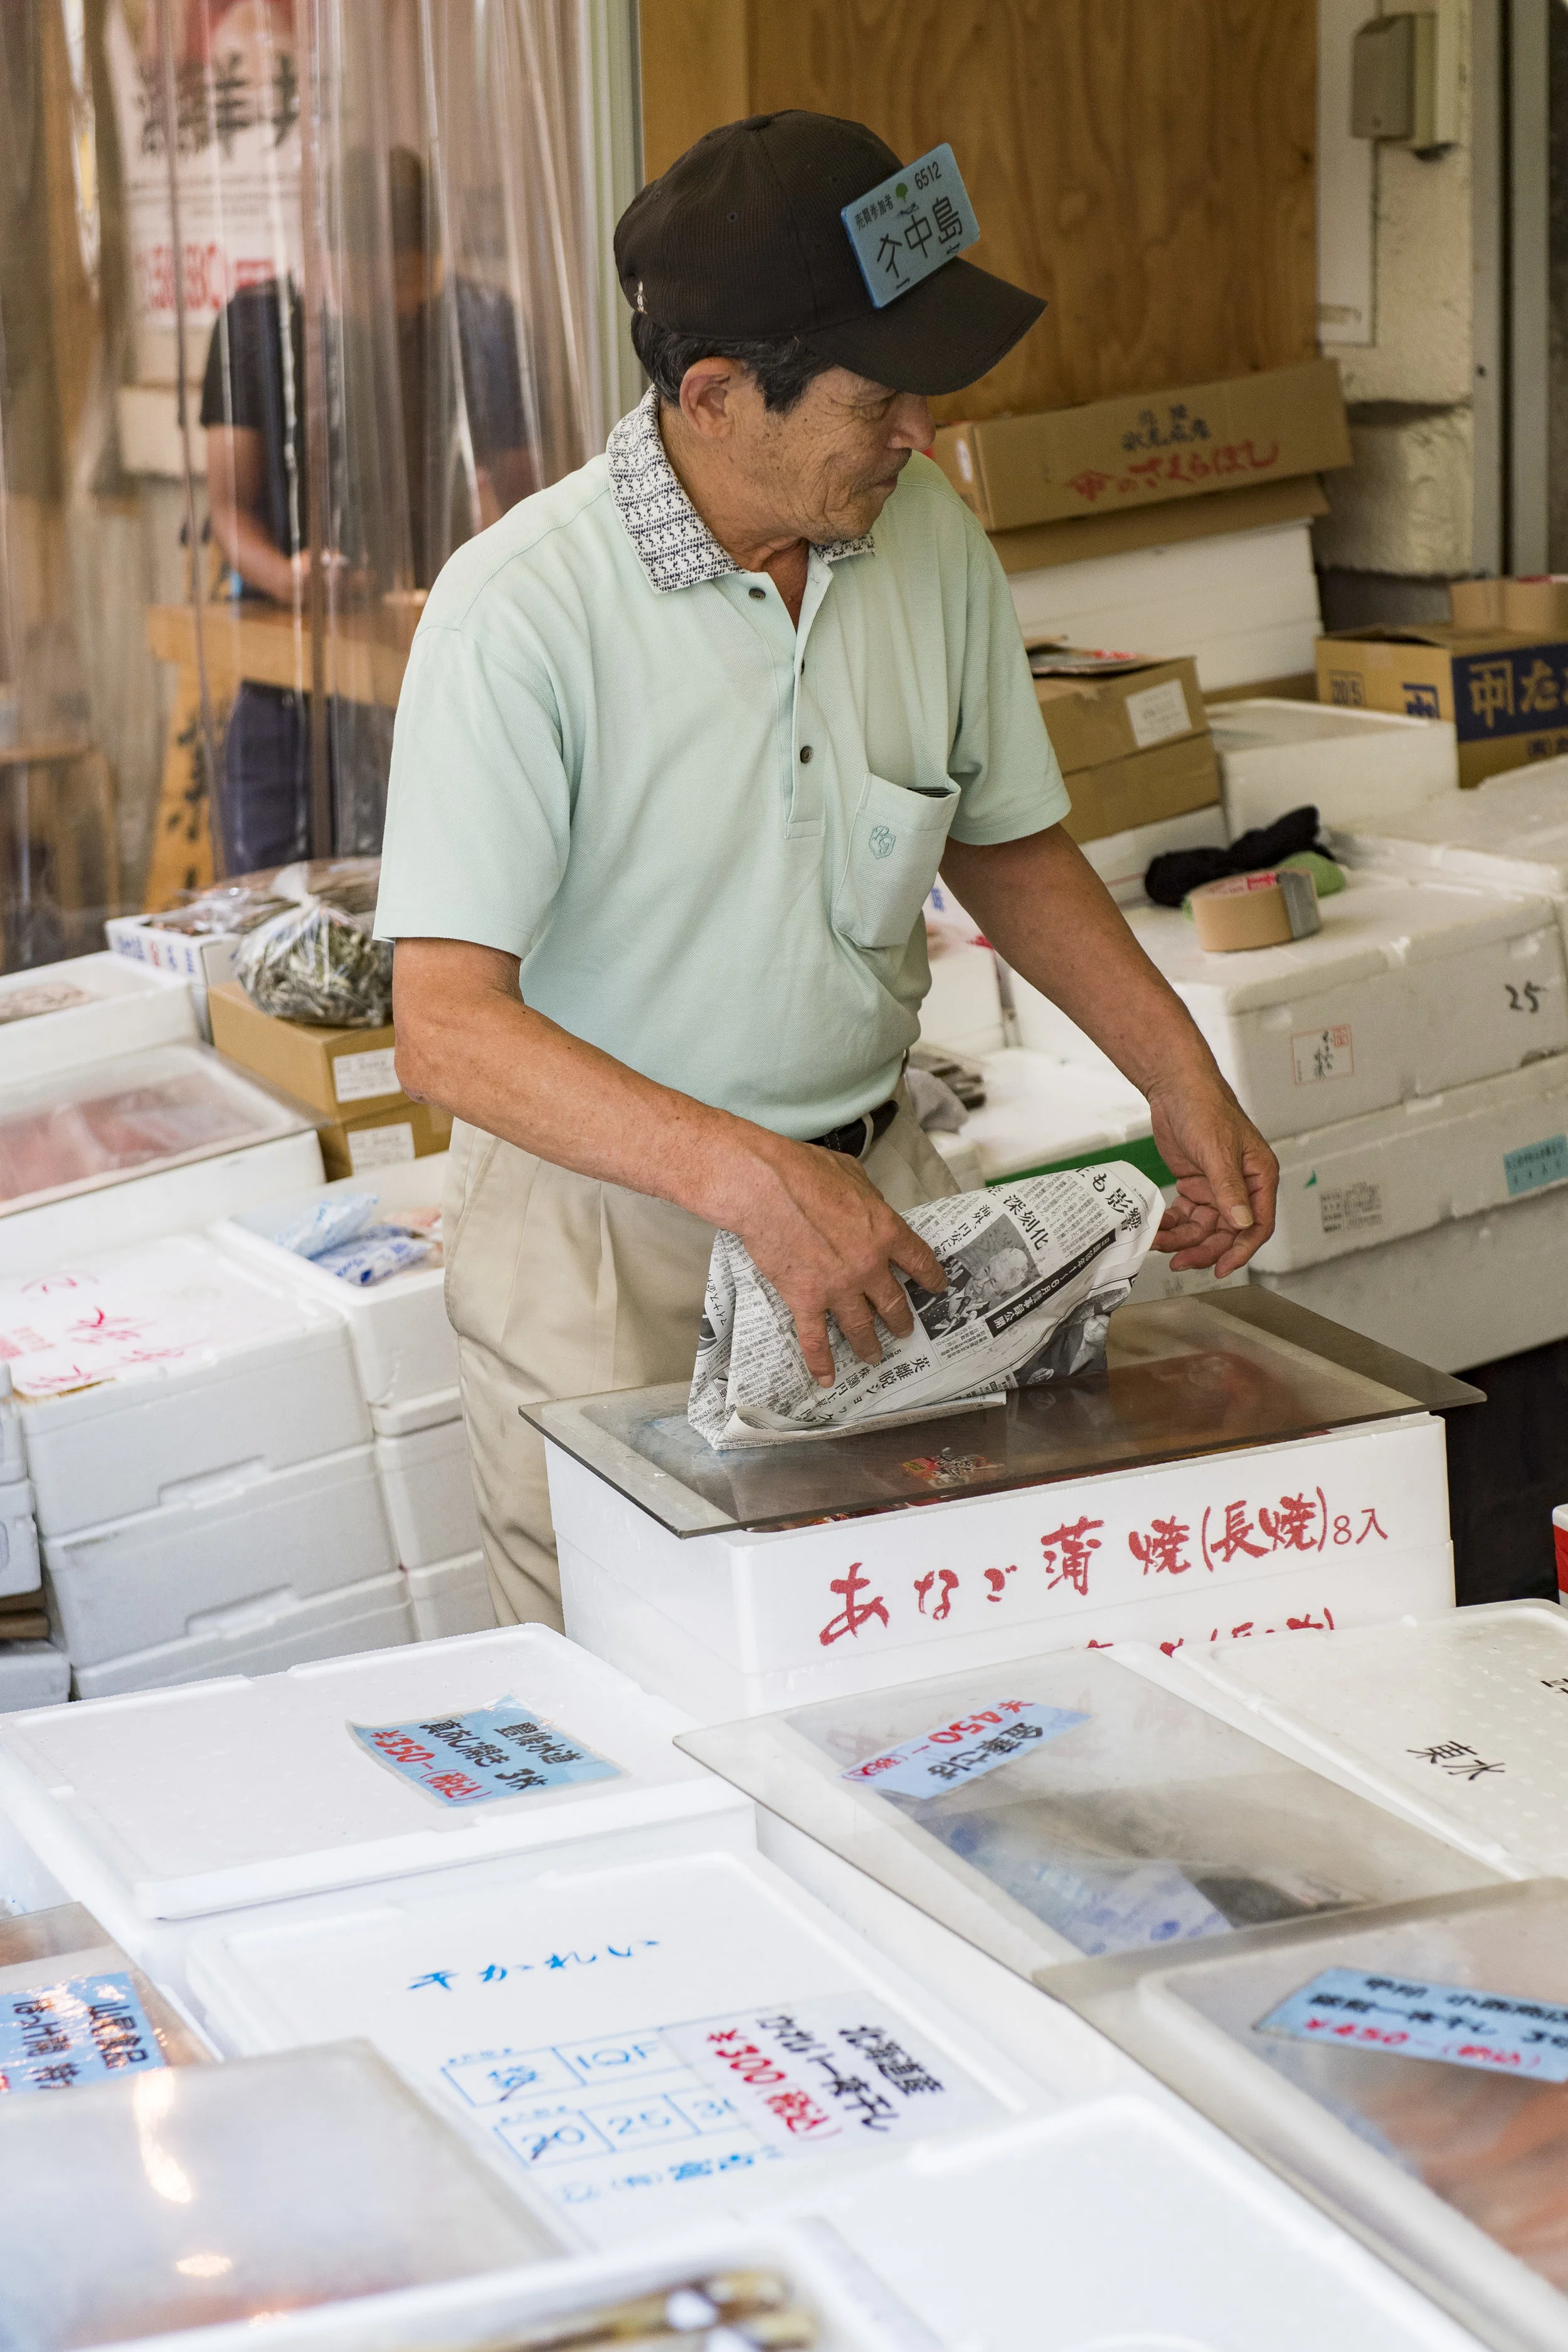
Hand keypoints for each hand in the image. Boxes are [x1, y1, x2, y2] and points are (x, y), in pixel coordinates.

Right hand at [726, 1136, 946, 1386]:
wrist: (764, 1189)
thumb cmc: (804, 1171)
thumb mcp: (852, 1174)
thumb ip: (869, 1198)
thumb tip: (870, 1205)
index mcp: (885, 1232)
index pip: (919, 1261)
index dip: (931, 1277)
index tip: (937, 1287)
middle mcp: (868, 1267)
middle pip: (893, 1302)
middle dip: (901, 1320)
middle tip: (904, 1330)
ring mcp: (837, 1288)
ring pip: (861, 1327)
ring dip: (870, 1345)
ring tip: (874, 1356)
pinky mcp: (805, 1300)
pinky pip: (815, 1339)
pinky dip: (821, 1362)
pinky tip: (827, 1378)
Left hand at [1147, 1071, 1277, 1277]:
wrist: (1175, 1088)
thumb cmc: (1205, 1108)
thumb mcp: (1218, 1150)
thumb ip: (1229, 1189)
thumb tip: (1243, 1224)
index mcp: (1259, 1177)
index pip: (1258, 1225)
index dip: (1241, 1250)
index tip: (1221, 1268)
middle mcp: (1241, 1186)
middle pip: (1227, 1233)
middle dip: (1204, 1249)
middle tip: (1179, 1262)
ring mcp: (1216, 1187)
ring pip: (1204, 1228)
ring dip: (1183, 1239)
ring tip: (1159, 1244)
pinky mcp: (1195, 1186)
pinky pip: (1187, 1216)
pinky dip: (1173, 1225)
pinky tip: (1157, 1229)